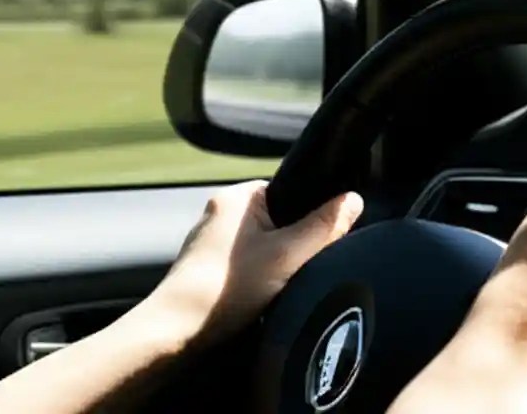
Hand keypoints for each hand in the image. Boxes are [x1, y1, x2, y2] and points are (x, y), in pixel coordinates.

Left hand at [141, 180, 363, 350]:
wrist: (174, 334)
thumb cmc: (223, 289)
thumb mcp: (289, 255)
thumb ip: (325, 227)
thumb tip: (352, 201)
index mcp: (237, 195)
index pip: (291, 191)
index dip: (311, 216)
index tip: (316, 241)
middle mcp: (220, 213)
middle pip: (280, 221)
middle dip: (293, 246)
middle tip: (295, 269)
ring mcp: (210, 242)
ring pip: (264, 248)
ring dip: (275, 267)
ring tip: (272, 287)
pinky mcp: (207, 269)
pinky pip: (247, 268)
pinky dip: (257, 282)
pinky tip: (257, 299)